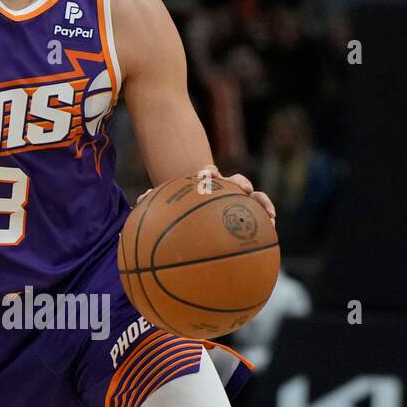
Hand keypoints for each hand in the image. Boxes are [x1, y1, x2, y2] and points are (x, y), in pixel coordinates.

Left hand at [137, 166, 275, 221]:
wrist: (197, 205)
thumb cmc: (179, 205)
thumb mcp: (166, 204)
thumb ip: (153, 203)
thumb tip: (134, 208)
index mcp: (206, 184)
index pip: (209, 174)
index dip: (209, 173)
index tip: (205, 175)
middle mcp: (225, 189)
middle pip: (235, 181)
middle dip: (239, 183)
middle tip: (242, 187)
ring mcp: (238, 200)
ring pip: (254, 197)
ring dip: (261, 202)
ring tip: (269, 214)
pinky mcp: (248, 214)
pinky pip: (260, 218)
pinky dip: (267, 222)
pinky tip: (272, 232)